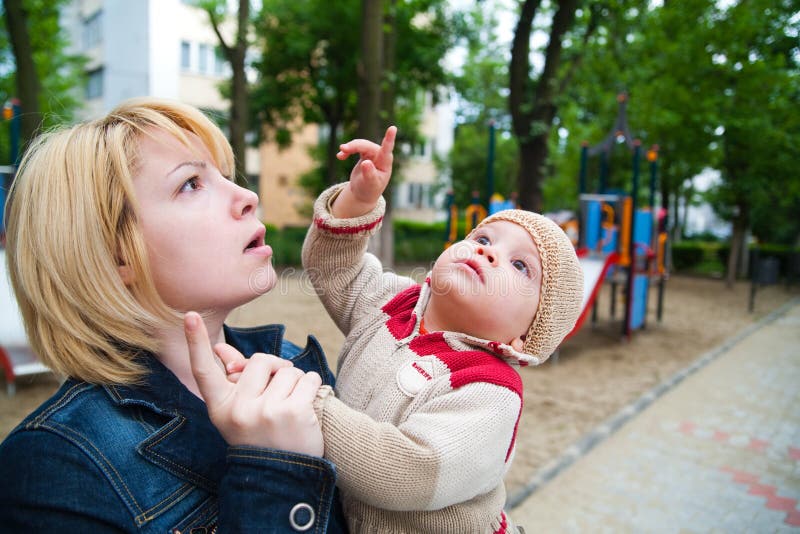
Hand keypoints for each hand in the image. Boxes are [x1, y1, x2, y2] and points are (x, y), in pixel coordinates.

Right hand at [184, 312, 324, 456]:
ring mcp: (267, 412)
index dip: (195, 342)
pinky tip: (307, 406)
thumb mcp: (239, 413)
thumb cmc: (261, 437)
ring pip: (288, 370)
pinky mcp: (294, 412)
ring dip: (295, 382)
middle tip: (278, 391)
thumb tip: (221, 348)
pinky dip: (313, 386)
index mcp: (221, 409)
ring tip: (290, 408)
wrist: (284, 477)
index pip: (204, 371)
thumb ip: (233, 380)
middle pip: (260, 360)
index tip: (191, 315)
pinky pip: (309, 378)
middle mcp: (240, 410)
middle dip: (274, 369)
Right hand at [332, 125, 396, 217]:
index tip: (393, 128)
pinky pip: (356, 147)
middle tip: (342, 149)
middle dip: (355, 146)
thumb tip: (366, 163)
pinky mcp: (366, 153)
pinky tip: (340, 157)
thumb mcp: (369, 184)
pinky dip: (347, 151)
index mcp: (384, 163)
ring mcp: (373, 153)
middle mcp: (380, 155)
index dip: (389, 139)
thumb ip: (369, 174)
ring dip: (350, 148)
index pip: (387, 149)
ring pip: (360, 144)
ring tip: (339, 154)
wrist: (364, 192)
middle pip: (367, 145)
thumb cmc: (369, 190)